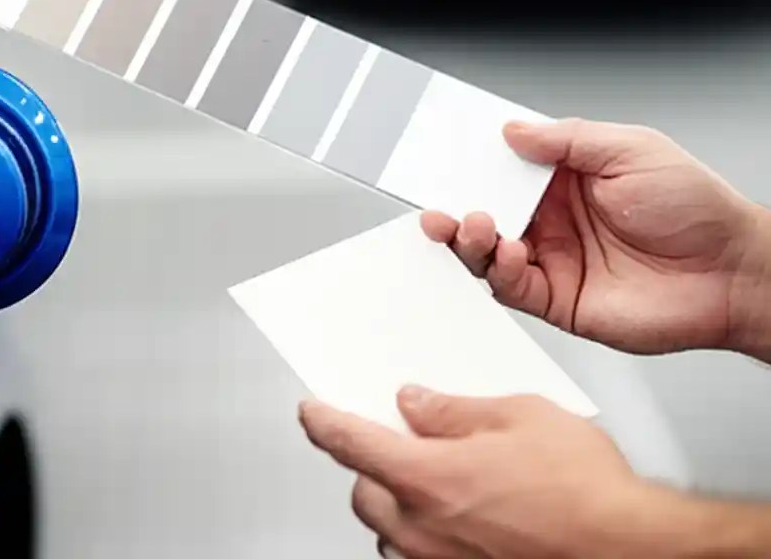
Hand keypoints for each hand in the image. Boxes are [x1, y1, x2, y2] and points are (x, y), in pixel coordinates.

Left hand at [299, 388, 692, 558]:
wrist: (635, 550)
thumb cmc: (589, 494)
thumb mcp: (521, 416)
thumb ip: (456, 409)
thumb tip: (416, 403)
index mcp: (427, 478)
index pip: (348, 442)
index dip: (322, 421)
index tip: (311, 410)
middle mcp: (422, 528)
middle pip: (362, 491)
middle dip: (369, 465)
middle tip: (397, 441)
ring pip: (389, 531)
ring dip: (397, 504)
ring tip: (438, 481)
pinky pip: (418, 557)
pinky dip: (423, 536)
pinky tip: (458, 518)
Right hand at [422, 118, 770, 360]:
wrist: (732, 273)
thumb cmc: (697, 210)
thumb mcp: (633, 150)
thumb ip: (568, 141)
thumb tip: (515, 131)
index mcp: (567, 179)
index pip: (506, 167)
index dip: (474, 162)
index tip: (446, 155)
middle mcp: (553, 220)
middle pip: (485, 210)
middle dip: (455, 205)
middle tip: (438, 202)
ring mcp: (553, 260)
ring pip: (488, 252)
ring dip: (469, 239)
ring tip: (471, 224)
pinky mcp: (557, 300)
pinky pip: (511, 288)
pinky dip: (500, 271)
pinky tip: (509, 253)